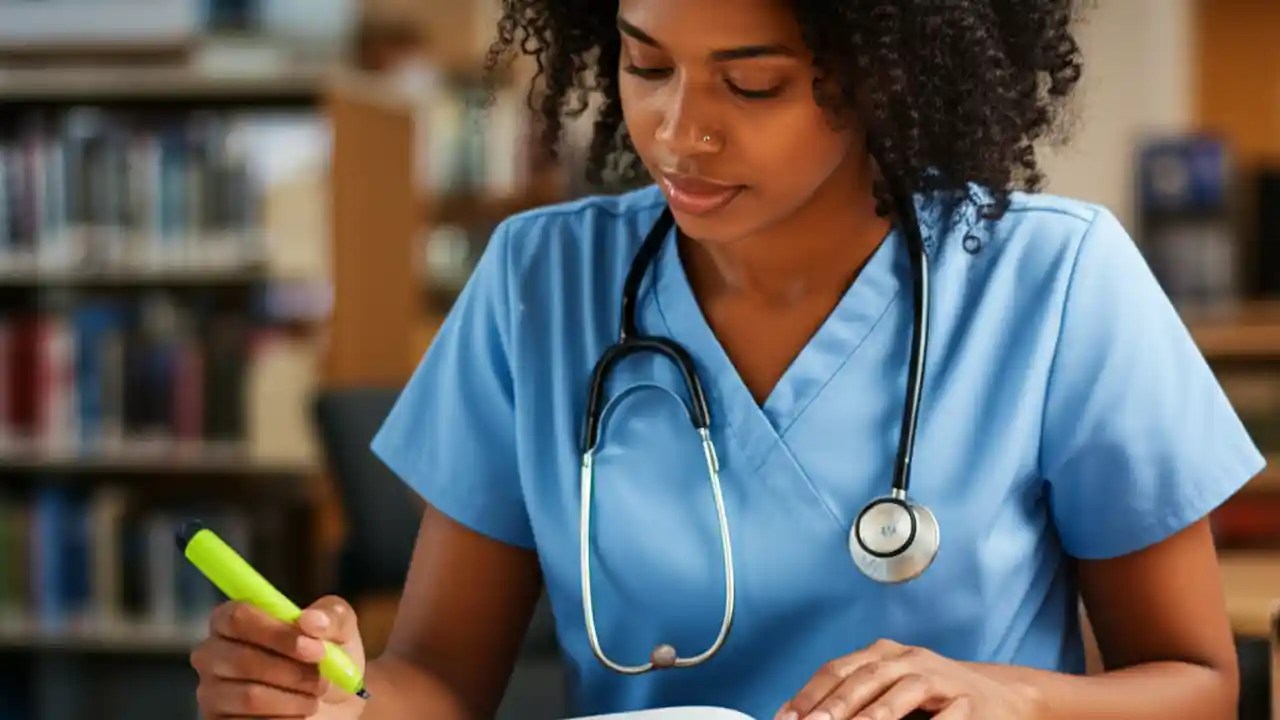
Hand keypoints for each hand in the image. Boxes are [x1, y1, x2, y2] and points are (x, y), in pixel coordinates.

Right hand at [191, 595, 368, 718]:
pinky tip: (298, 714)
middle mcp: (211, 654)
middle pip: (241, 659)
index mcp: (233, 619)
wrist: (332, 703)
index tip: (315, 648)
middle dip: (293, 672)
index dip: (278, 633)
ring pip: (250, 696)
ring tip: (314, 697)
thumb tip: (312, 620)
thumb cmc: (324, 656)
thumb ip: (331, 617)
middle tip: (323, 680)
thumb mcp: (339, 629)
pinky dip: (286, 719)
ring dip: (294, 699)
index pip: (238, 617)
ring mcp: (210, 692)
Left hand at [774, 639, 1042, 719]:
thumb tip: (800, 714)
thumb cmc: (933, 697)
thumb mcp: (888, 689)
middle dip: (834, 705)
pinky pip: (945, 713)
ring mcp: (938, 677)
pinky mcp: (966, 699)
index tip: (785, 718)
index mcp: (881, 654)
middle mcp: (906, 659)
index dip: (809, 694)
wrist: (1000, 694)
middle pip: (863, 678)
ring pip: (900, 692)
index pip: (836, 670)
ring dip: (873, 715)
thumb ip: (850, 699)